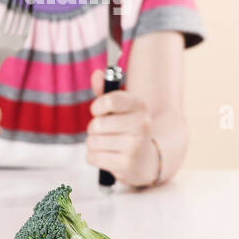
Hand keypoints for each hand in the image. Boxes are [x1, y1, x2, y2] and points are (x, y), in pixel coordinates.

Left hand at [85, 68, 158, 186]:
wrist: (146, 161)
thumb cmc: (127, 130)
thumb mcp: (120, 109)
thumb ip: (105, 91)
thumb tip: (96, 74)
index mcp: (139, 106)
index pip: (111, 100)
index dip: (98, 106)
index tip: (97, 111)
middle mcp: (141, 124)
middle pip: (97, 124)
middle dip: (93, 129)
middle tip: (104, 132)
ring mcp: (135, 146)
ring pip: (92, 141)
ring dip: (93, 144)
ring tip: (107, 145)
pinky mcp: (126, 164)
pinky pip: (92, 157)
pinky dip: (93, 157)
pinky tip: (106, 156)